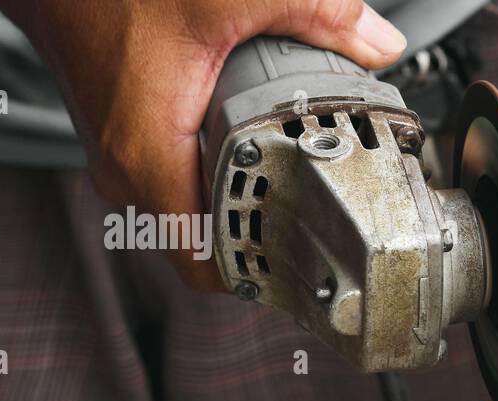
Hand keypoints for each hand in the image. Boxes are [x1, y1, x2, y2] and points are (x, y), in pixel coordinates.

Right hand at [0, 0, 406, 291]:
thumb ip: (316, 15)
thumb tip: (379, 42)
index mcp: (149, 155)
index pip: (203, 266)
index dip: (260, 277)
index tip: (308, 267)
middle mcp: (125, 164)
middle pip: (200, 243)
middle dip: (258, 237)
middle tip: (316, 217)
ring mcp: (118, 149)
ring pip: (186, 210)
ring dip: (236, 203)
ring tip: (289, 182)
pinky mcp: (120, 128)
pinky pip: (172, 177)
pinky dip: (211, 172)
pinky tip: (248, 144)